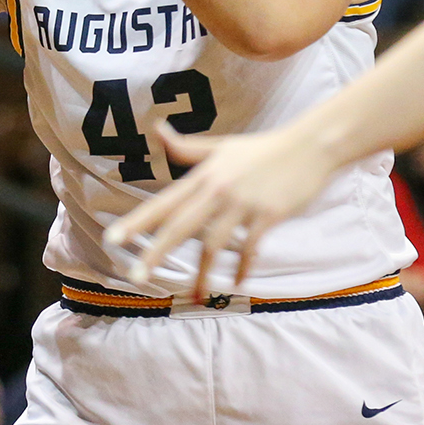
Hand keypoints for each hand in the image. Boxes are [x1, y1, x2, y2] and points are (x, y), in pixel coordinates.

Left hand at [104, 120, 341, 299]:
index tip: (113, 239)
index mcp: (204, 176)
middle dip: (157, 252)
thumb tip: (158, 128)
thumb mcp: (223, 145)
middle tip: (136, 276)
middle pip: (181, 225)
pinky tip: (237, 281)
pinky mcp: (268, 215)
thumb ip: (188, 147)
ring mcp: (244, 203)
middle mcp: (218, 190)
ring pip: (213, 243)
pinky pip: (249, 247)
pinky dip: (242, 266)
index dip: (137, 222)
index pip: (163, 202)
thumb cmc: (263, 148)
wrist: (310, 146)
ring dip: (203, 272)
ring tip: (194, 295)